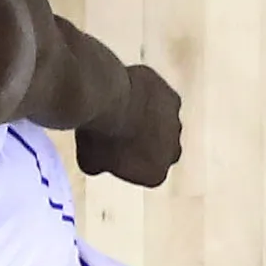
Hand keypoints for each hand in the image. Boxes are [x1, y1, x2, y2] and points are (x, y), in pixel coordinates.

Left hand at [75, 64, 180, 188]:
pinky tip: (131, 91)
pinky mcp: (174, 100)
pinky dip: (150, 97)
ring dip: (149, 120)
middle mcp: (172, 153)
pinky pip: (163, 101)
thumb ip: (100, 165)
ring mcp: (175, 126)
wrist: (107, 98)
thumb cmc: (96, 135)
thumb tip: (97, 163)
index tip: (112, 152)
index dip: (128, 162)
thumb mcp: (89, 160)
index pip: (145, 173)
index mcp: (154, 175)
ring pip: (164, 125)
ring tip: (124, 109)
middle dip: (145, 144)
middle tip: (121, 132)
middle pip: (160, 151)